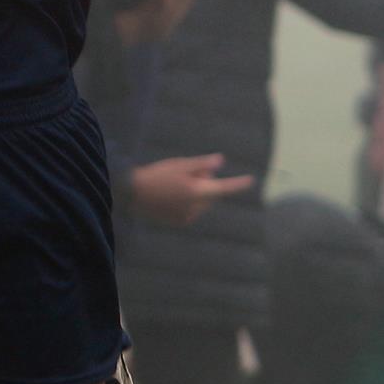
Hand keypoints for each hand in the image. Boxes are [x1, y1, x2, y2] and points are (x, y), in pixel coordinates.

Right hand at [130, 154, 253, 226]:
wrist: (132, 193)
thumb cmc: (157, 175)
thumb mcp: (180, 165)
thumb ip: (202, 164)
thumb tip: (221, 161)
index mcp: (197, 193)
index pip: (223, 188)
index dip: (238, 184)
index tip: (251, 180)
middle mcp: (195, 208)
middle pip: (210, 194)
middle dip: (204, 182)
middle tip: (186, 172)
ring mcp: (186, 217)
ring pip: (200, 202)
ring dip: (195, 193)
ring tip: (173, 183)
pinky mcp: (178, 222)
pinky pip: (190, 210)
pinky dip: (186, 202)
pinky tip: (169, 194)